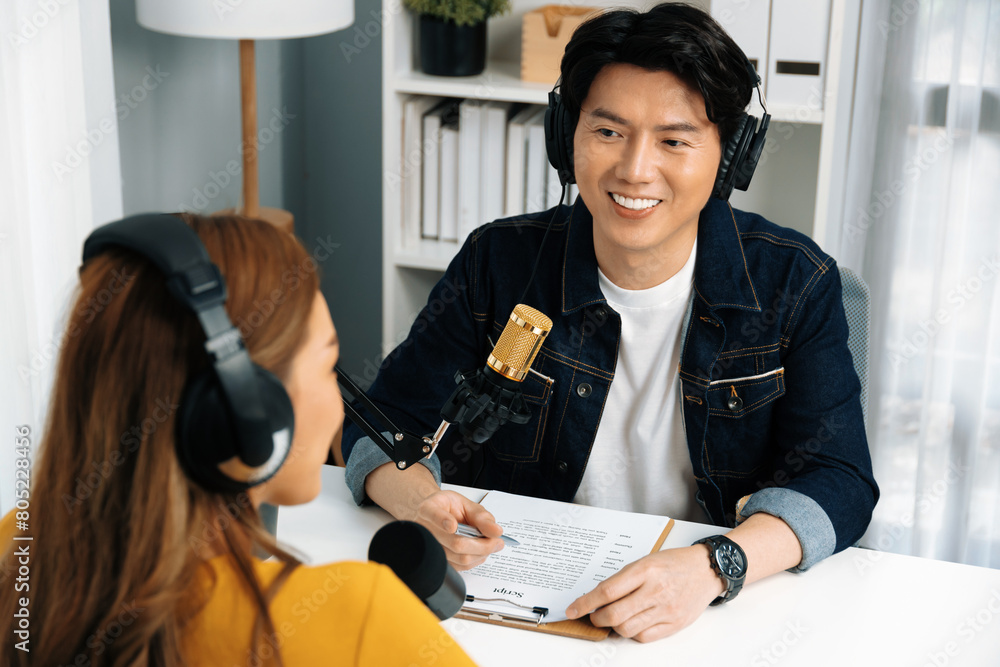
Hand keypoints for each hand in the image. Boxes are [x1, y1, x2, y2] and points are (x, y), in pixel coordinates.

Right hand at [412, 490, 506, 569]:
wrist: (442, 517)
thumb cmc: (451, 509)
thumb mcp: (467, 504)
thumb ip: (481, 516)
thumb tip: (495, 531)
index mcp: (428, 509)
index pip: (432, 514)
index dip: (442, 520)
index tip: (452, 525)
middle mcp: (425, 530)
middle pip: (454, 542)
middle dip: (482, 545)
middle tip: (497, 541)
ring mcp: (430, 548)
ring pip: (459, 558)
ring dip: (481, 553)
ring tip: (490, 544)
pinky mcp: (438, 562)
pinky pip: (460, 566)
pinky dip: (475, 560)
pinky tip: (479, 551)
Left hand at [565, 545, 724, 641]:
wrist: (706, 570)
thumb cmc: (674, 563)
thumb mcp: (646, 561)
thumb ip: (624, 579)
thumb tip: (599, 598)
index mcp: (644, 570)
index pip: (607, 591)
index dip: (585, 603)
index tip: (573, 609)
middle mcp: (655, 591)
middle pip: (614, 614)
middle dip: (597, 618)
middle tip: (594, 615)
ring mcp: (665, 609)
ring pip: (626, 629)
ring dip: (614, 627)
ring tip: (615, 618)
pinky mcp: (674, 623)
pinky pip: (644, 636)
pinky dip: (632, 633)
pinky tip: (633, 623)